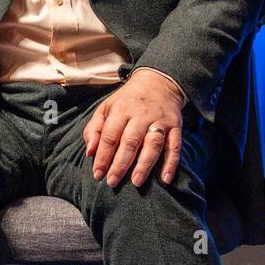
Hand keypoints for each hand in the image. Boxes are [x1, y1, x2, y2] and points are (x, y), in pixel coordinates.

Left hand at [83, 69, 184, 187]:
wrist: (158, 82)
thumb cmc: (127, 100)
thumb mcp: (106, 107)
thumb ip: (94, 128)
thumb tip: (89, 152)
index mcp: (121, 109)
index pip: (110, 136)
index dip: (103, 156)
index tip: (98, 174)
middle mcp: (141, 114)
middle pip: (131, 141)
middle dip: (121, 163)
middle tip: (113, 182)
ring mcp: (160, 120)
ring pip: (153, 144)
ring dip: (145, 164)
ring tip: (136, 182)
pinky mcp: (175, 125)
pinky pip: (175, 145)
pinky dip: (172, 162)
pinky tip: (165, 178)